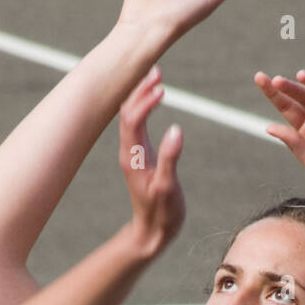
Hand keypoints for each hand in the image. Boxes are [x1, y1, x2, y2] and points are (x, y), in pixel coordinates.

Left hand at [118, 67, 185, 258]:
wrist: (152, 233)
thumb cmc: (161, 213)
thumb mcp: (168, 188)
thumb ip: (171, 159)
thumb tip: (177, 130)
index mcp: (132, 156)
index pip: (132, 120)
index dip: (144, 101)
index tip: (161, 89)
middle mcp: (129, 151)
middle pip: (127, 111)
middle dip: (139, 89)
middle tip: (156, 71)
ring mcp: (133, 152)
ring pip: (131, 115)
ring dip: (142, 94)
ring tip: (156, 76)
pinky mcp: (141, 154)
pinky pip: (139, 123)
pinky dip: (146, 106)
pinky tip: (157, 97)